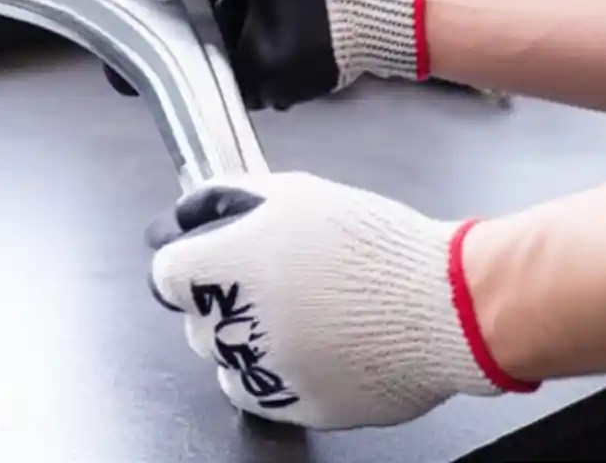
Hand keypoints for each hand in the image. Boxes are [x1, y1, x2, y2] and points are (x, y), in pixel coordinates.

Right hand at [104, 0, 429, 109]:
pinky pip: (190, 82)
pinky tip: (130, 69)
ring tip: (109, 41)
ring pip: (167, 48)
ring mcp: (226, 43)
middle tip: (108, 11)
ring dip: (139, 46)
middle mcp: (219, 4)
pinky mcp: (235, 78)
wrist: (353, 7)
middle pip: (159, 10)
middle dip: (132, 10)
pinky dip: (161, 77)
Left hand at [147, 172, 536, 429]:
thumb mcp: (297, 194)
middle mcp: (228, 328)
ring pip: (225, 360)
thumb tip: (195, 209)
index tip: (214, 259)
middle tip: (278, 282)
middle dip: (225, 302)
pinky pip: (260, 394)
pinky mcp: (291, 409)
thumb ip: (235, 198)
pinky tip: (313, 346)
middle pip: (197, 320)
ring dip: (249, 340)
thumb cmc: (371, 244)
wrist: (440, 305)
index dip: (191, 262)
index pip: (165, 273)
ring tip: (305, 315)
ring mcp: (259, 375)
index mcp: (220, 269)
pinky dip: (274, 374)